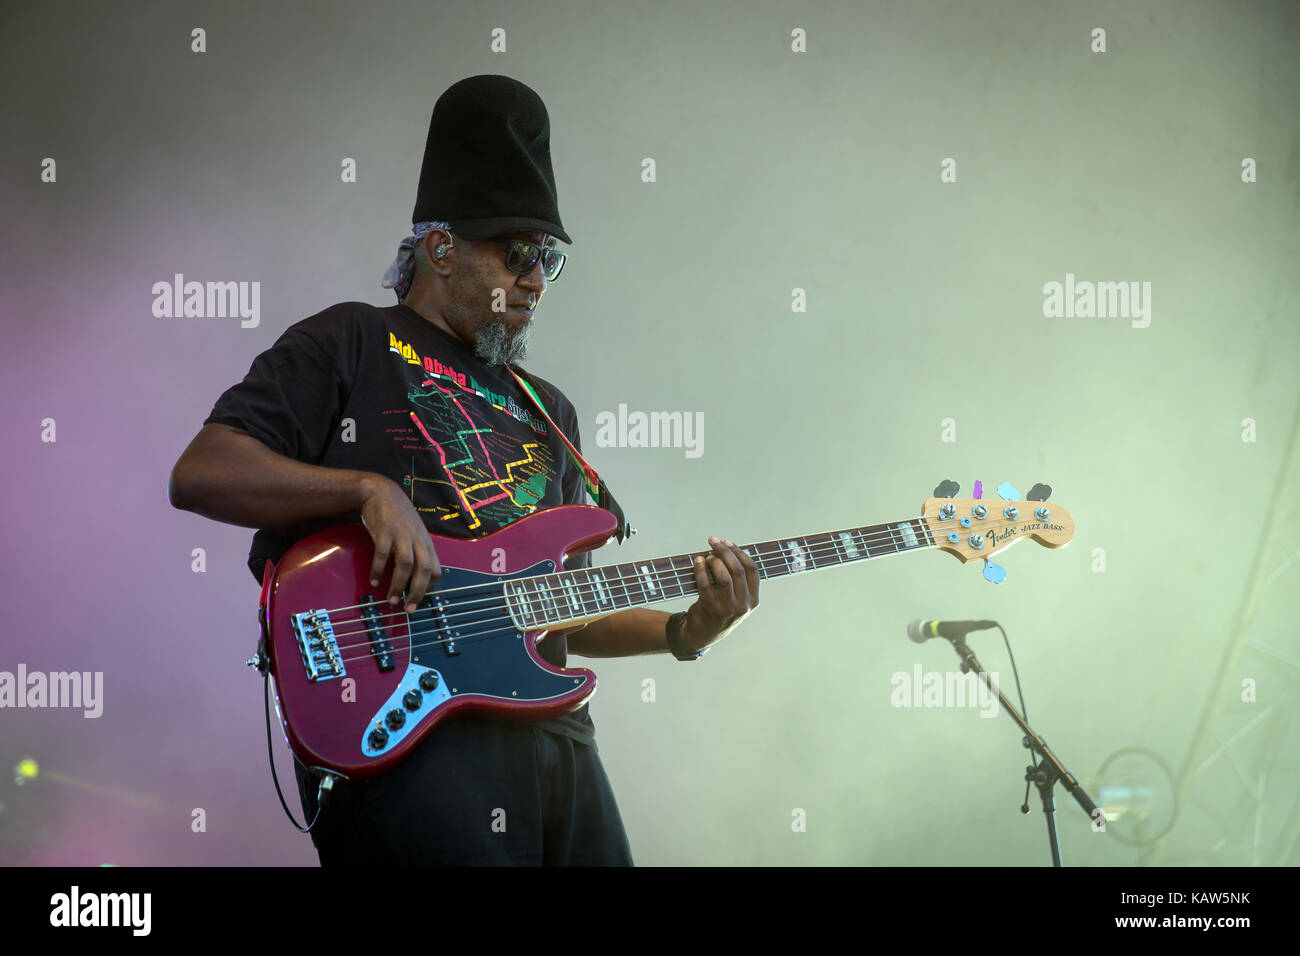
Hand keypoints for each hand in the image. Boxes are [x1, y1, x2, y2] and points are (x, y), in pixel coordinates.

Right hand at [358, 475, 440, 612]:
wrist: (381, 492)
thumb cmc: (398, 516)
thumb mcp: (413, 533)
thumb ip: (416, 551)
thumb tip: (414, 576)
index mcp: (426, 543)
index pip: (436, 570)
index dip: (429, 587)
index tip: (418, 600)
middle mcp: (418, 540)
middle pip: (424, 570)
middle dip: (417, 592)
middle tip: (408, 609)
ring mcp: (402, 535)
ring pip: (405, 565)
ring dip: (398, 585)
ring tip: (391, 599)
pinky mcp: (385, 531)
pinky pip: (383, 555)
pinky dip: (379, 569)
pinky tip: (374, 580)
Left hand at [683, 536, 758, 651]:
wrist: (703, 634)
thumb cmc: (720, 610)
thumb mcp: (736, 599)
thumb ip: (737, 580)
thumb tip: (727, 548)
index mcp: (753, 600)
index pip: (752, 570)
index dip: (739, 552)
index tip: (727, 542)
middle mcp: (743, 605)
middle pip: (738, 570)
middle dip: (725, 551)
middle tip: (713, 541)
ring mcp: (728, 609)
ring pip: (724, 577)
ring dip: (714, 561)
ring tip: (707, 555)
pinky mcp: (711, 610)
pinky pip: (705, 585)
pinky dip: (701, 570)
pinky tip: (698, 561)